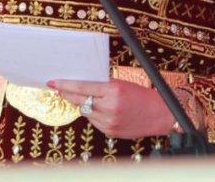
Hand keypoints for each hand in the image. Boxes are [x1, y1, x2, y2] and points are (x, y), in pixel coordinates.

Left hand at [50, 78, 182, 138]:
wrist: (160, 115)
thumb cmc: (143, 96)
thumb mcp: (123, 85)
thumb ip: (103, 86)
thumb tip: (82, 86)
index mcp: (113, 90)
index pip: (82, 87)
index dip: (65, 84)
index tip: (54, 81)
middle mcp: (109, 107)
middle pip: (79, 100)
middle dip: (67, 94)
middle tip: (58, 88)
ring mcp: (108, 121)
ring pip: (85, 111)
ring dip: (82, 104)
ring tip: (85, 98)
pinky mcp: (109, 131)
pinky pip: (94, 121)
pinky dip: (93, 114)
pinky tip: (100, 110)